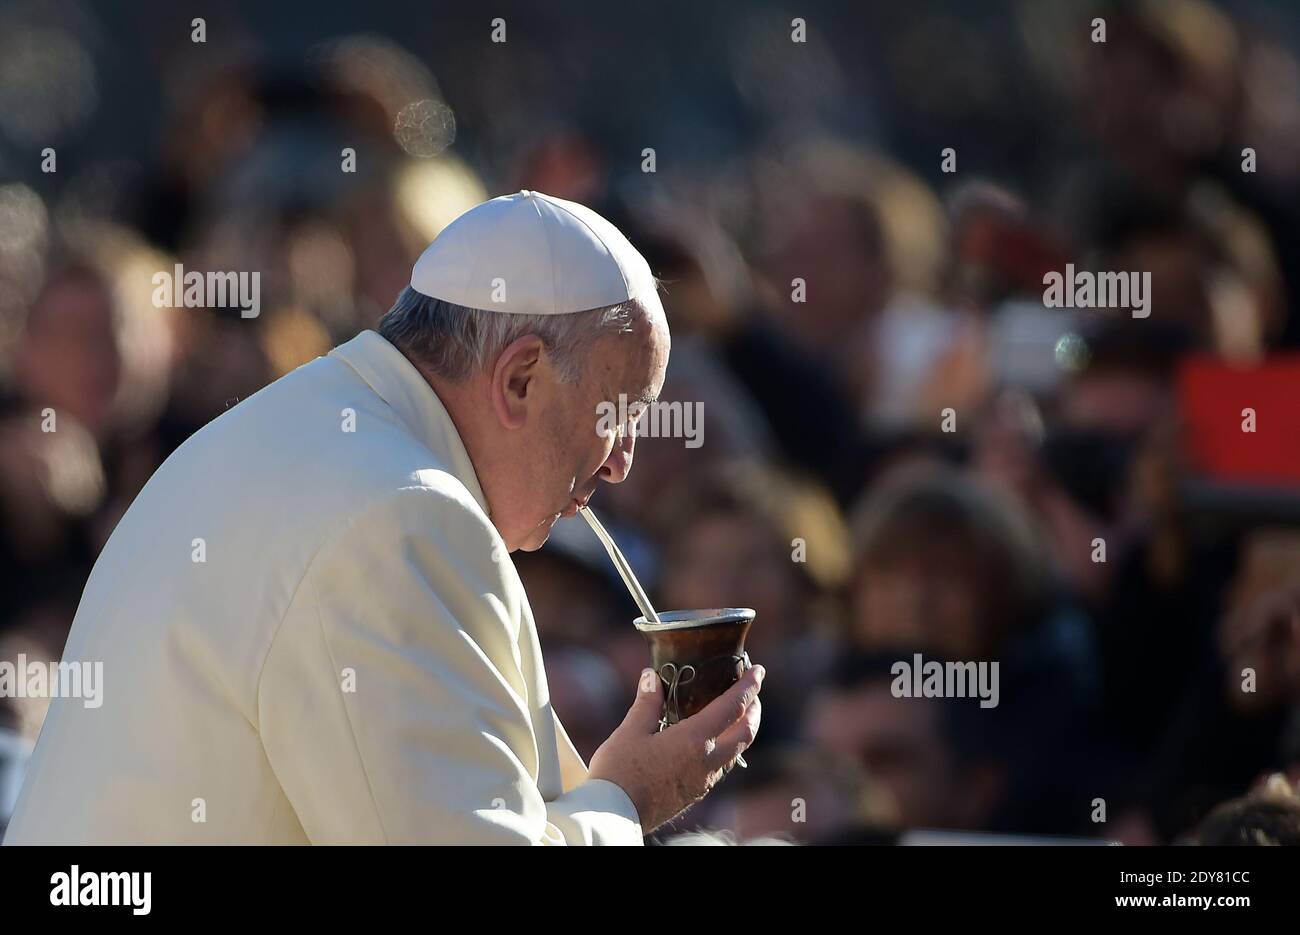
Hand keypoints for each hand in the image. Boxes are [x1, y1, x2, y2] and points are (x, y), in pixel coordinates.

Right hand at [587, 664, 763, 831]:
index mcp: (694, 740)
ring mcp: (704, 780)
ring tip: (736, 715)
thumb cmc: (619, 772)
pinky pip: (721, 766)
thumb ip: (647, 702)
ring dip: (742, 730)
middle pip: (745, 732)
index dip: (749, 686)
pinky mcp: (696, 793)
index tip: (758, 670)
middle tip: (753, 693)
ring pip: (736, 752)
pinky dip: (726, 748)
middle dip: (754, 710)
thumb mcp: (630, 731)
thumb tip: (651, 676)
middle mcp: (707, 761)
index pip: (733, 707)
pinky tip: (711, 743)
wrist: (615, 815)